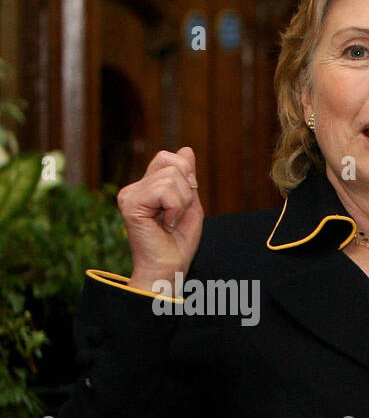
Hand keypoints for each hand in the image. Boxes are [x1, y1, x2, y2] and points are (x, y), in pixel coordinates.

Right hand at [118, 147, 204, 293]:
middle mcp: (133, 188)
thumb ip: (188, 179)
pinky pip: (166, 192)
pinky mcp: (130, 203)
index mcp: (146, 187)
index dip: (186, 176)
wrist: (168, 268)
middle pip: (171, 162)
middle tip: (176, 215)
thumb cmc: (178, 243)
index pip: (168, 158)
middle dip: (186, 190)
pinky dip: (175, 209)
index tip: (184, 203)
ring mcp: (129, 194)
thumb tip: (186, 149)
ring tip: (170, 222)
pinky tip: (165, 224)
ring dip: (182, 203)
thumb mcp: (190, 205)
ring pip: (171, 177)